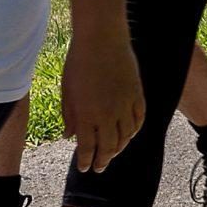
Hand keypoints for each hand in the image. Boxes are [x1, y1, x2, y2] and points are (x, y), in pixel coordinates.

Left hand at [59, 26, 143, 173]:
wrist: (102, 38)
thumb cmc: (79, 62)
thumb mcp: (67, 91)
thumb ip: (69, 116)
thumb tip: (70, 136)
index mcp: (86, 114)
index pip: (87, 147)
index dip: (86, 161)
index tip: (85, 168)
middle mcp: (107, 114)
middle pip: (109, 147)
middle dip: (103, 160)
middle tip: (99, 167)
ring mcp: (125, 104)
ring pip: (126, 136)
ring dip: (119, 148)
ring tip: (114, 152)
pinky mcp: (137, 94)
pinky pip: (139, 119)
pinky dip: (134, 130)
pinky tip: (129, 134)